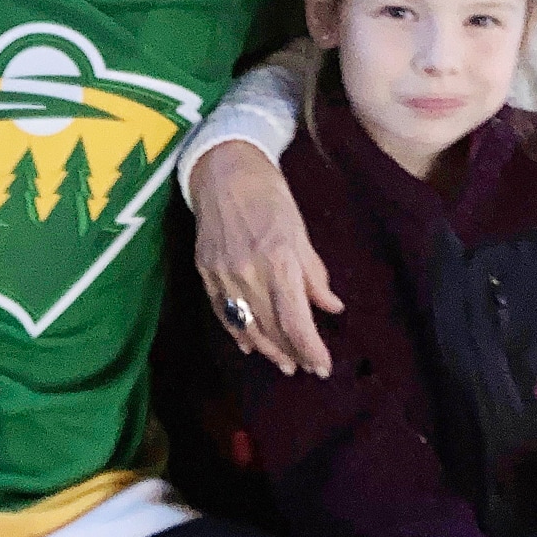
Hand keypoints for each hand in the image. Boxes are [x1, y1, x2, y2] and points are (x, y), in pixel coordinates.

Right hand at [190, 140, 341, 376]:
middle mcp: (249, 273)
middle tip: (306, 367)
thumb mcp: (299, 230)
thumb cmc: (269, 194)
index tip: (323, 366)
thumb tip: (332, 307)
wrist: (222, 169)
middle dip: (292, 353)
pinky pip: (222, 312)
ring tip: (284, 363)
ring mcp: (223, 274)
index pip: (295, 320)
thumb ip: (314, 273)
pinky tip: (249, 345)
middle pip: (271, 328)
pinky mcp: (205, 271)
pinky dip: (237, 332)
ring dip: (267, 349)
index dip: (310, 349)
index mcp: (278, 260)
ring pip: (246, 326)